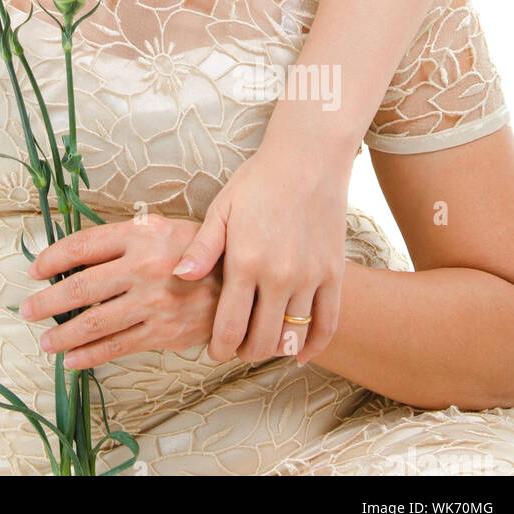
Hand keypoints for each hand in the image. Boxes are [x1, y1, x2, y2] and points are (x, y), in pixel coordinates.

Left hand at [18, 214, 223, 369]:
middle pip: (82, 287)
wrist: (239, 281)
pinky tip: (72, 360)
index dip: (52, 258)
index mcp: (139, 236)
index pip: (83, 246)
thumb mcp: (160, 229)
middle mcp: (143, 268)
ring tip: (45, 341)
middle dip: (48, 301)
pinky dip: (90, 355)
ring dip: (64, 334)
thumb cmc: (195, 251)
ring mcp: (152, 303)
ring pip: (95, 322)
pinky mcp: (163, 332)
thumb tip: (76, 256)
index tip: (34, 269)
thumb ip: (122, 239)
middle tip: (27, 310)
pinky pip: (118, 346)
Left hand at [166, 140, 348, 365]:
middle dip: (244, 352)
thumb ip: (202, 248)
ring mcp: (310, 278)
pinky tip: (299, 352)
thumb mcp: (221, 210)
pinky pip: (329, 324)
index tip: (214, 351)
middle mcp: (280, 277)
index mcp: (246, 262)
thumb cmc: (257, 182)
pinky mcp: (334, 274)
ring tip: (261, 344)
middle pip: (262, 341)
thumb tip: (179, 278)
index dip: (219, 348)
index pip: (229, 327)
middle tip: (234, 348)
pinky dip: (315, 345)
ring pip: (293, 337)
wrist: (307, 161)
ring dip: (275, 349)